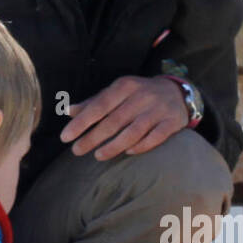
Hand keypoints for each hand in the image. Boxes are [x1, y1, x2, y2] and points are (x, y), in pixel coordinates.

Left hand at [60, 75, 188, 159]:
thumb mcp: (117, 92)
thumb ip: (94, 102)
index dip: (82, 122)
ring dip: (114, 146)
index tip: (66, 137)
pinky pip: (156, 137)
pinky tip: (128, 152)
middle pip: (114, 120)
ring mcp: (158, 109)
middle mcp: (142, 96)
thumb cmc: (139, 95)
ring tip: (98, 156)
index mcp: (125, 86)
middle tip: (76, 151)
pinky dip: (142, 146)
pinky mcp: (172, 122)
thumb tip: (68, 111)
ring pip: (134, 131)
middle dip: (93, 137)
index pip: (99, 106)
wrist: (177, 92)